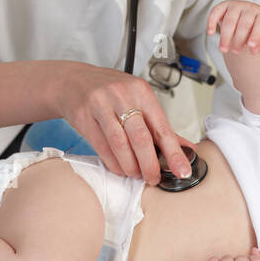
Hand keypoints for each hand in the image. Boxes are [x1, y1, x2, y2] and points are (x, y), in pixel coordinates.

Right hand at [54, 61, 194, 185]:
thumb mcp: (137, 99)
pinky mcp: (84, 116)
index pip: (161, 126)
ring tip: (136, 175)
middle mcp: (122, 95)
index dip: (173, 152)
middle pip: (141, 137)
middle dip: (150, 164)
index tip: (182, 171)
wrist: (72, 81)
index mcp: (140, 90)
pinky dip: (114, 163)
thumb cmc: (110, 92)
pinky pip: (102, 147)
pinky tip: (120, 168)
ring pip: (120, 144)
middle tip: (154, 178)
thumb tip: (187, 148)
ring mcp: (101, 104)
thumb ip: (159, 125)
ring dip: (131, 166)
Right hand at [206, 0, 259, 53]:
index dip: (256, 36)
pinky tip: (210, 32)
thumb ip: (258, 44)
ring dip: (225, 36)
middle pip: (244, 24)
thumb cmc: (254, 30)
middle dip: (239, 40)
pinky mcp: (223, 5)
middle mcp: (250, 8)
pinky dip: (212, 22)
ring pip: (230, 21)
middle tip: (235, 52)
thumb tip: (254, 51)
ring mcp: (236, 5)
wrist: (246, 18)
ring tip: (223, 50)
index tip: (251, 47)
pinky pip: (216, 12)